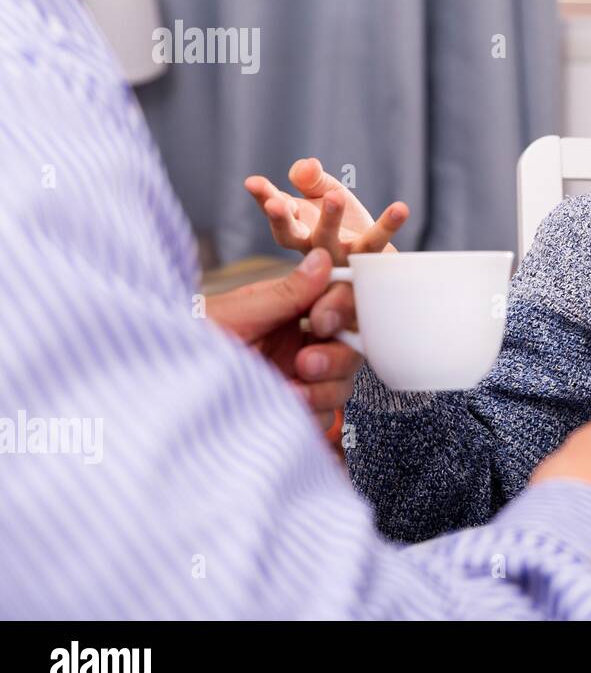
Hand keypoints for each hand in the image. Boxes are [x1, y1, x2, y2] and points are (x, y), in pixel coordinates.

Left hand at [206, 248, 361, 429]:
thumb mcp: (238, 315)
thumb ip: (287, 292)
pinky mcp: (291, 410)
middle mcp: (297, 342)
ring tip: (289, 392)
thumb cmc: (188, 343)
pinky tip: (284, 407)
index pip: (338, 301)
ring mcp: (296, 378)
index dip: (341, 309)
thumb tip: (323, 257)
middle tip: (303, 364)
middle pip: (351, 346)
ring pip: (343, 383)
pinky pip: (326, 415)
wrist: (157, 395)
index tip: (319, 321)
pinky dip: (313, 413)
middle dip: (335, 356)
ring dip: (324, 389)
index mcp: (288, 309)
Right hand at [244, 157, 408, 264]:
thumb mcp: (324, 191)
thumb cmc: (341, 220)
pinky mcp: (365, 261)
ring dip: (330, 219)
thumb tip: (306, 165)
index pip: (275, 209)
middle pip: (289, 235)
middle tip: (274, 203)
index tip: (252, 182)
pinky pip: (376, 244)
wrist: (373, 252)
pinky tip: (400, 208)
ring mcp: (336, 256)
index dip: (263, 196)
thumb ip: (311, 178)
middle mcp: (310, 246)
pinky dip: (387, 226)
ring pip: (328, 241)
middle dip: (280, 219)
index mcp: (295, 225)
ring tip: (335, 195)